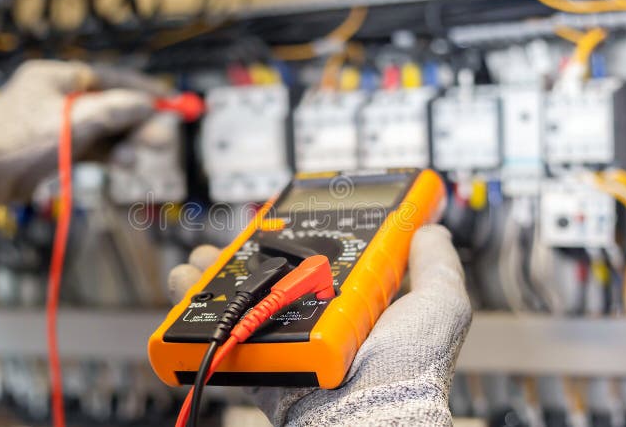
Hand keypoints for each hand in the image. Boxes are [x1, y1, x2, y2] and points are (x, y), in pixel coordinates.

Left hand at [0, 59, 167, 232]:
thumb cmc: (20, 143)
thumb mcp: (74, 121)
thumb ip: (115, 110)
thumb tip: (147, 104)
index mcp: (55, 76)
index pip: (109, 76)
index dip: (142, 88)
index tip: (170, 100)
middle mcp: (56, 95)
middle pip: (109, 105)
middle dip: (137, 123)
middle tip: (164, 139)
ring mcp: (55, 123)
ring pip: (102, 129)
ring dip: (124, 142)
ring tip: (143, 156)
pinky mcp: (54, 148)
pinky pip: (90, 146)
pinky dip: (108, 154)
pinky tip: (125, 163)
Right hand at [168, 225, 471, 426]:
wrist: (370, 415)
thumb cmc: (409, 369)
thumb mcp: (439, 305)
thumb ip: (437, 265)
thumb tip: (430, 231)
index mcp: (354, 306)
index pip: (324, 262)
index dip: (304, 237)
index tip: (287, 218)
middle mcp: (317, 322)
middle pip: (274, 278)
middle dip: (248, 254)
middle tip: (236, 236)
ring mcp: (286, 343)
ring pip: (242, 303)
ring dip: (214, 277)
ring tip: (201, 257)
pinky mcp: (260, 362)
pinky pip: (221, 335)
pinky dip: (194, 313)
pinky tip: (186, 284)